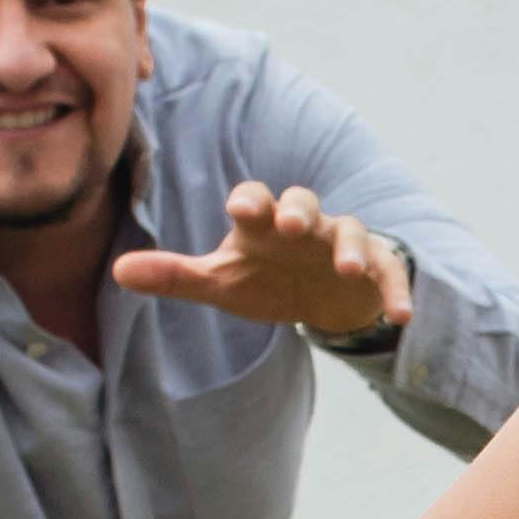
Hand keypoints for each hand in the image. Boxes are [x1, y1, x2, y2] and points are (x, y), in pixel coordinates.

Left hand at [113, 183, 414, 338]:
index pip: (255, 200)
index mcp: (264, 224)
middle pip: (305, 203)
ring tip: (348, 271)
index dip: (251, 202)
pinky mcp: (376, 269)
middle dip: (301, 212)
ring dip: (351, 249)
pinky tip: (400, 318)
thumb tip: (117, 271)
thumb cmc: (267, 278)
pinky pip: (390, 273)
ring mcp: (343, 245)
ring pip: (351, 232)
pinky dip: (396, 292)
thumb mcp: (221, 282)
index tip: (243, 210)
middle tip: (293, 226)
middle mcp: (305, 226)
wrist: (324, 296)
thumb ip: (175, 276)